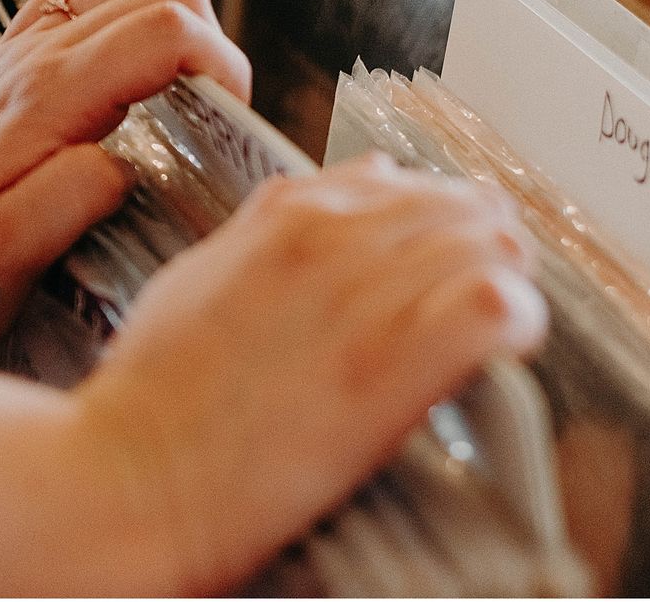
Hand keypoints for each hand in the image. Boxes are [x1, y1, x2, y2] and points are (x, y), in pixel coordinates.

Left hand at [0, 0, 251, 355]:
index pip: (162, 32)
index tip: (232, 115)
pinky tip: (130, 67)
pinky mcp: (20, 52)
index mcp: (47, 96)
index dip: (220, 63)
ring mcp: (26, 46)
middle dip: (209, 44)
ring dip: (170, 24)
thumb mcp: (10, 251)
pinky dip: (125, 15)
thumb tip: (125, 165)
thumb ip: (72, 199)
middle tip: (214, 112)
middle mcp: (37, 56)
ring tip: (179, 90)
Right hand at [69, 153, 547, 592]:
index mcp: (283, 212)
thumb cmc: (152, 389)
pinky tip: (505, 350)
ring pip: (492, 244)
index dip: (431, 219)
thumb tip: (304, 211)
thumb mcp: (193, 278)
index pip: (398, 180)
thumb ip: (255, 236)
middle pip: (461, 204)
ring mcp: (363, 293)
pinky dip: (515, 322)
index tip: (438, 256)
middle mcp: (329, 235)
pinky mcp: (393, 363)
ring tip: (500, 325)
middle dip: (483, 243)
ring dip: (508, 280)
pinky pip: (496, 307)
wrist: (134, 469)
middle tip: (484, 291)